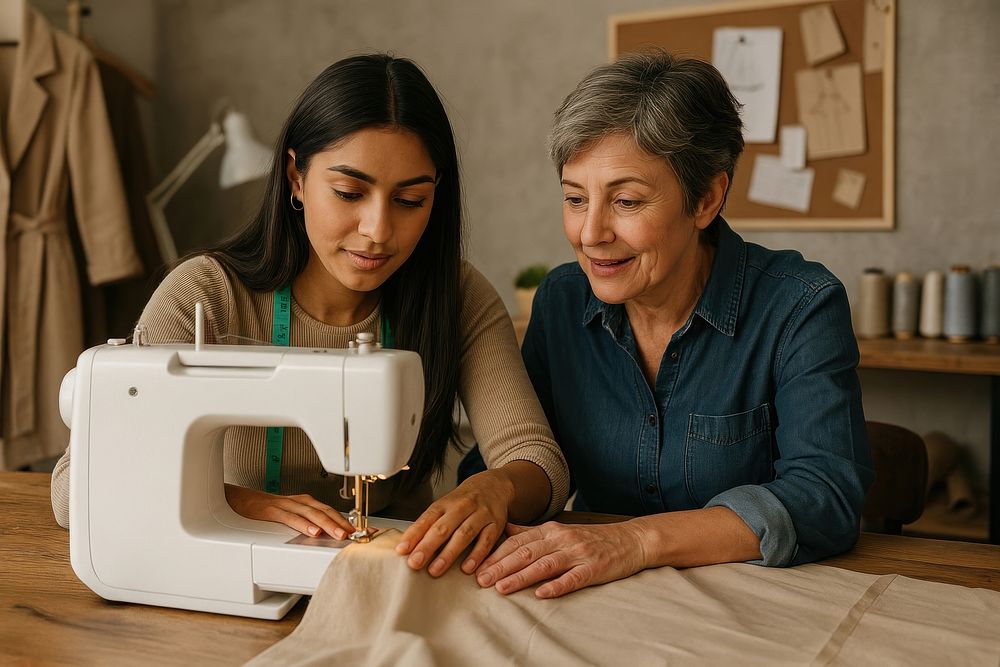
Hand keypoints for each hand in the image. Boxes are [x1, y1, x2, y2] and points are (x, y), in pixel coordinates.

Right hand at [224, 483, 355, 538]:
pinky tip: (313, 532)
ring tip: (341, 535)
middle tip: (360, 535)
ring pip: (312, 514)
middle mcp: (300, 502)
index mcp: (307, 503)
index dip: (350, 521)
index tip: (367, 532)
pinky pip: (290, 518)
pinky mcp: (271, 511)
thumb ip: (309, 525)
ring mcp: (286, 505)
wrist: (237, 500)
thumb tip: (329, 539)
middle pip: (327, 512)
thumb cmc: (265, 510)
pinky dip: (303, 525)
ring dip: (328, 525)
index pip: (333, 512)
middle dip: (345, 523)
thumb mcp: (291, 517)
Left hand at [395, 470, 513, 576]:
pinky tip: (467, 568)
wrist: (494, 485)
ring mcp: (481, 514)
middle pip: (443, 527)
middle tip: (415, 563)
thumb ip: (430, 524)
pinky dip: (477, 555)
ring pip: (464, 534)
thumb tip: (408, 545)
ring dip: (449, 553)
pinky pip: (486, 540)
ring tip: (435, 570)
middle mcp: (462, 506)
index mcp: (446, 503)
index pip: (427, 518)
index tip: (402, 550)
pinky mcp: (496, 524)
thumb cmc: (464, 501)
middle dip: (428, 546)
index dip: (414, 534)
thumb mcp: (446, 506)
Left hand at [475, 521, 648, 597]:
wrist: (631, 540)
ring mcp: (578, 553)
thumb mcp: (560, 530)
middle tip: (481, 580)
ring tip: (501, 587)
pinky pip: (573, 578)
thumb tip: (505, 529)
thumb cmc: (592, 538)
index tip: (477, 567)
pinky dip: (556, 586)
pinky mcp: (594, 568)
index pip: (518, 541)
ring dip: (521, 576)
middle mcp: (562, 539)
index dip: (496, 554)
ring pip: (545, 564)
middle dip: (501, 566)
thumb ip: (532, 532)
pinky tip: (541, 594)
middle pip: (526, 552)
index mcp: (551, 531)